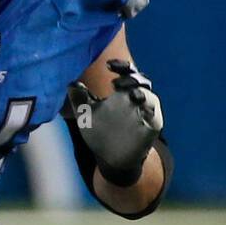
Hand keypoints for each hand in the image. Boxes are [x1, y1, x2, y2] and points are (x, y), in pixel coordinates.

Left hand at [67, 60, 162, 185]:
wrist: (111, 158)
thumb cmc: (101, 132)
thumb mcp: (86, 114)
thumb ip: (79, 98)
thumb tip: (71, 83)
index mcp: (124, 92)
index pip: (127, 73)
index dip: (121, 66)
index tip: (109, 65)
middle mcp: (138, 99)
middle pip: (141, 82)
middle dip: (131, 79)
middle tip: (116, 83)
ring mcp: (147, 114)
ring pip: (151, 98)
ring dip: (143, 95)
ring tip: (132, 95)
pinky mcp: (152, 128)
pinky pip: (154, 118)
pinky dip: (149, 113)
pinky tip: (140, 109)